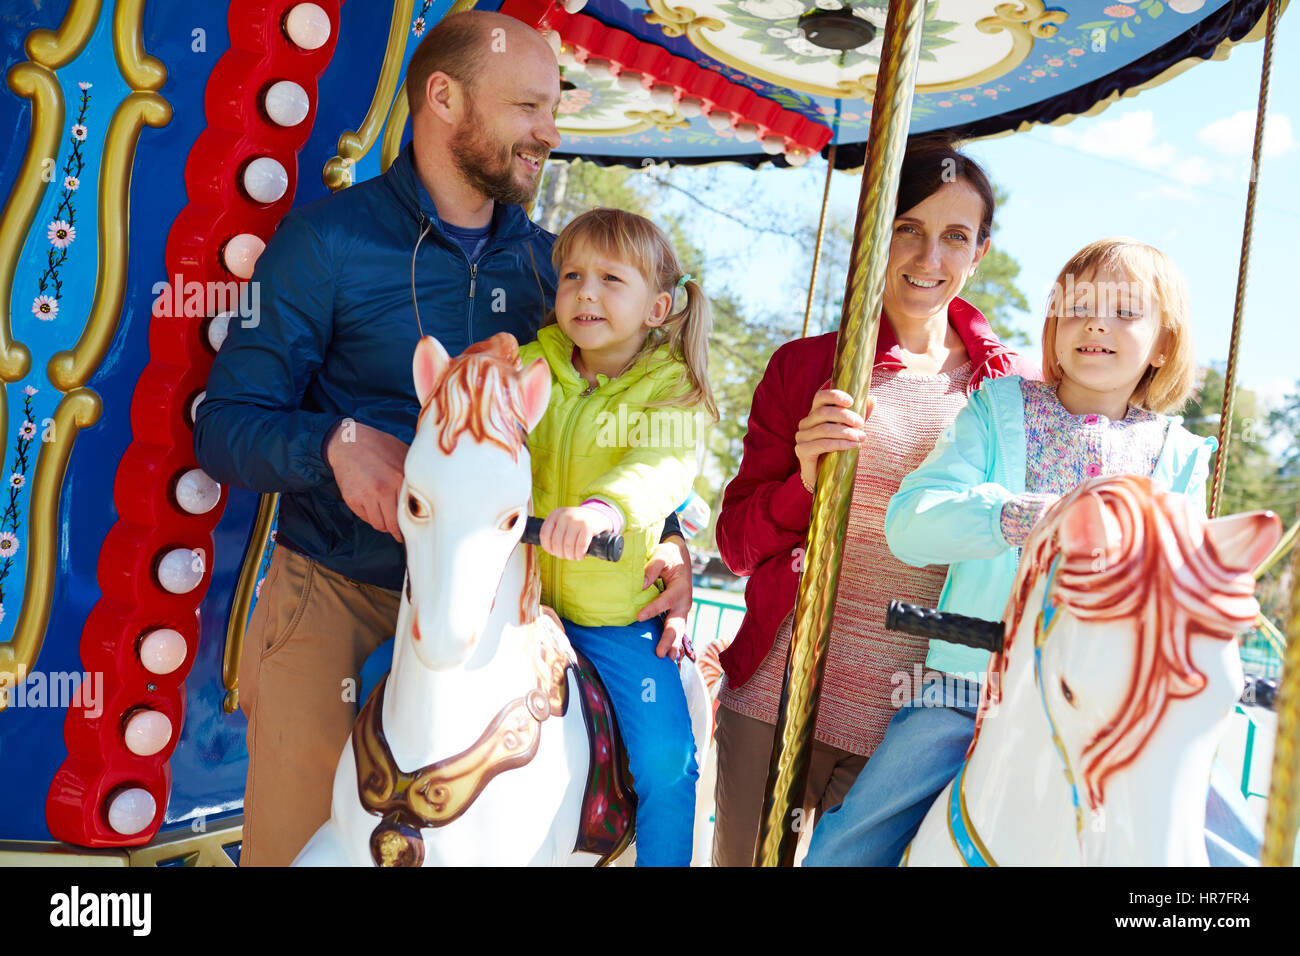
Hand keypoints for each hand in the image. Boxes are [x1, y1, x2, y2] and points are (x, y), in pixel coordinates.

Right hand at [326, 420, 408, 542]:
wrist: (350, 442)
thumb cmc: (381, 448)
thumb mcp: (404, 456)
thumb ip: (416, 475)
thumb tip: (433, 494)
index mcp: (401, 479)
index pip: (411, 512)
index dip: (414, 523)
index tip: (416, 529)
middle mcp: (384, 489)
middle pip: (395, 524)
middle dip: (398, 531)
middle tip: (401, 533)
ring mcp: (367, 495)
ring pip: (380, 525)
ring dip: (384, 524)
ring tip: (387, 516)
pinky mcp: (353, 499)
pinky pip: (366, 518)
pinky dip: (371, 516)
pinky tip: (373, 505)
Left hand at [539, 506, 612, 561]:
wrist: (599, 514)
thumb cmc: (579, 522)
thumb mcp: (564, 520)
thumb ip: (555, 530)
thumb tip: (549, 549)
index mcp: (556, 513)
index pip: (544, 534)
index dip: (547, 547)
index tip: (553, 552)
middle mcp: (565, 515)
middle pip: (556, 542)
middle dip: (560, 554)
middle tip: (566, 556)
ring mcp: (577, 520)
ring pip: (568, 546)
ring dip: (570, 556)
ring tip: (574, 557)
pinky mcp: (588, 527)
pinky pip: (580, 546)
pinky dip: (579, 554)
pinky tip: (581, 556)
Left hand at [638, 536, 692, 659]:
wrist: (680, 556)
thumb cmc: (669, 555)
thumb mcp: (662, 556)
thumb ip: (652, 568)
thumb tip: (642, 585)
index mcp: (681, 587)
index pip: (666, 600)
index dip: (653, 608)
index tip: (638, 617)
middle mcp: (684, 602)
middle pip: (677, 622)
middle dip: (669, 638)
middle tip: (661, 653)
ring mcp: (682, 609)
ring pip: (679, 629)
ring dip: (674, 644)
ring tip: (669, 659)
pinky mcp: (678, 613)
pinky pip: (677, 629)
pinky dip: (674, 642)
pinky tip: (670, 655)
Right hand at [794, 387, 875, 492]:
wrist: (825, 479)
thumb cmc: (836, 452)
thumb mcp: (848, 432)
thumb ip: (857, 417)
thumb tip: (873, 399)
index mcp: (815, 415)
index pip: (820, 398)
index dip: (834, 395)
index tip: (851, 401)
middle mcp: (805, 424)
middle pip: (823, 412)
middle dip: (845, 416)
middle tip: (861, 423)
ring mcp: (802, 437)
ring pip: (824, 429)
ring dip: (845, 432)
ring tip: (860, 437)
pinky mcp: (802, 451)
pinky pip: (822, 444)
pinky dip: (839, 444)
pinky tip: (851, 446)